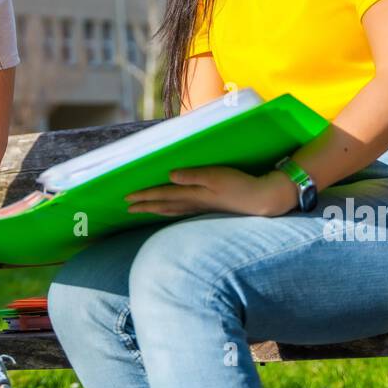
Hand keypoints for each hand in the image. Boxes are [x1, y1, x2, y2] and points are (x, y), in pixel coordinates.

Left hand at [124, 165, 297, 217]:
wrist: (261, 199)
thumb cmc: (239, 184)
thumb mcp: (215, 175)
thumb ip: (192, 175)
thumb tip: (170, 176)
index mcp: (192, 194)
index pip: (162, 196)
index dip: (144, 197)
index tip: (126, 199)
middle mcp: (194, 203)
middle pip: (164, 206)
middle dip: (145, 206)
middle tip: (128, 208)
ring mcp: (202, 207)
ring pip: (172, 210)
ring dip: (156, 210)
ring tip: (144, 210)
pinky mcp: (211, 208)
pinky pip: (183, 211)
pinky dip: (171, 211)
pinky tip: (172, 211)